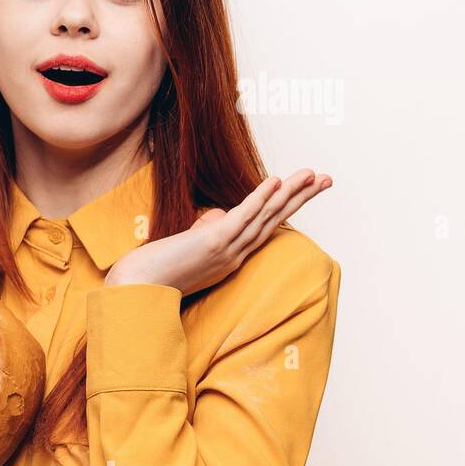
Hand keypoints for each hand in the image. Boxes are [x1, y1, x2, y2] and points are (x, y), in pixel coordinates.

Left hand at [105, 168, 331, 296]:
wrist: (136, 290)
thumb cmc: (155, 270)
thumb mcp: (187, 246)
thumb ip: (206, 230)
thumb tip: (218, 214)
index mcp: (230, 258)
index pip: (265, 228)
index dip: (286, 207)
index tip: (305, 189)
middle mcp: (235, 256)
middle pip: (274, 221)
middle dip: (302, 198)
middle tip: (328, 179)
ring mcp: (226, 251)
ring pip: (265, 218)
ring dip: (290, 194)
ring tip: (313, 175)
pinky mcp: (213, 244)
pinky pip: (242, 218)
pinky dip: (260, 199)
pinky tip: (276, 182)